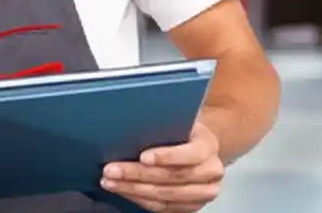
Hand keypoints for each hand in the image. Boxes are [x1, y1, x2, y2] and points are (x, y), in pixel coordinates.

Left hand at [100, 121, 223, 211]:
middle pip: (174, 177)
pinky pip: (163, 207)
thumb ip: (162, 122)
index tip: (142, 156)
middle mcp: (211, 171)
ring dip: (134, 190)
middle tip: (111, 169)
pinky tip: (122, 190)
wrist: (196, 148)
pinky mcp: (192, 206)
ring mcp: (203, 192)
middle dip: (138, 174)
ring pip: (166, 195)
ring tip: (110, 182)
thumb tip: (128, 117)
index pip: (191, 153)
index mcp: (208, 145)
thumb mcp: (176, 120)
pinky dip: (140, 199)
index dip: (166, 156)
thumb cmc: (179, 130)